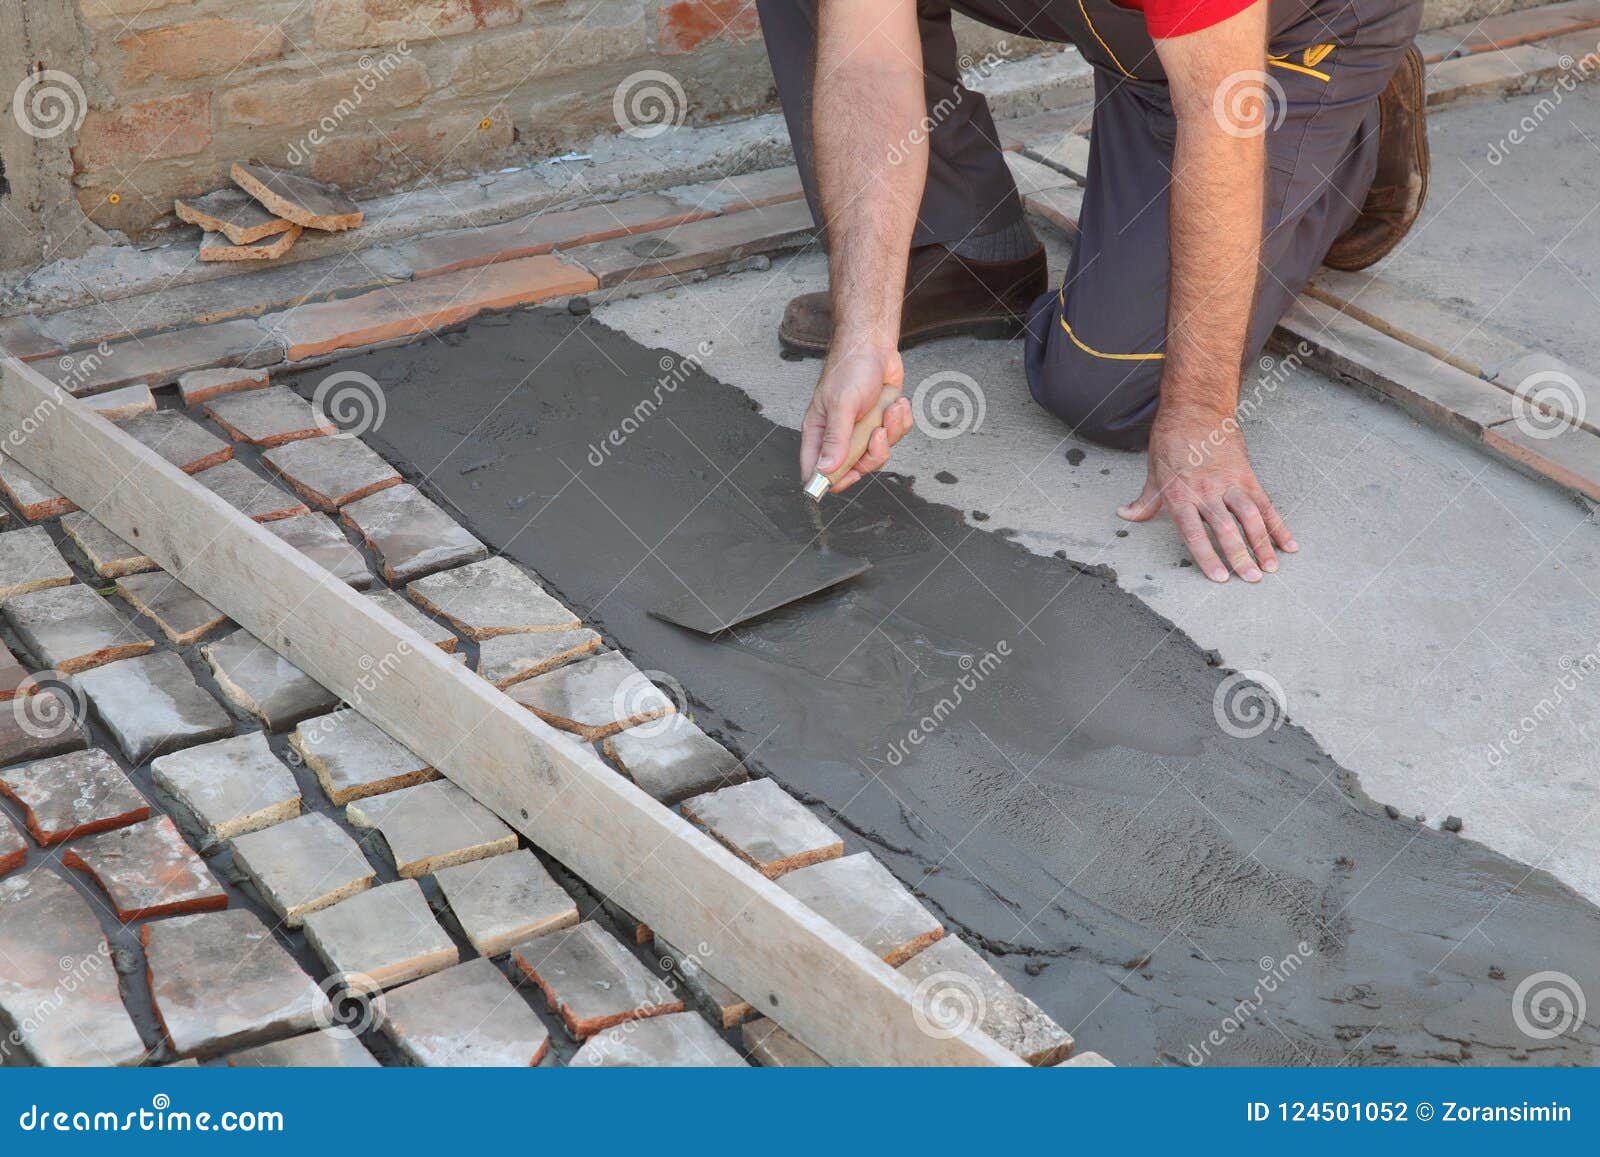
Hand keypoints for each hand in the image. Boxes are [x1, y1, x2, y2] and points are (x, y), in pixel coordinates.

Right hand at [799, 346, 913, 492]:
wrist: (874, 345)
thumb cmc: (850, 367)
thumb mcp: (842, 403)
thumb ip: (836, 438)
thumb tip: (826, 469)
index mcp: (819, 432)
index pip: (815, 470)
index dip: (829, 480)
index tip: (849, 474)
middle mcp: (839, 436)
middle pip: (854, 468)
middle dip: (872, 453)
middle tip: (877, 432)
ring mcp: (861, 431)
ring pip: (878, 454)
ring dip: (890, 431)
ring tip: (888, 409)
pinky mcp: (881, 423)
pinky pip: (895, 437)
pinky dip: (900, 421)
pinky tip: (895, 403)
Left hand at [1117, 408, 1296, 582]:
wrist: (1195, 409)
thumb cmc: (1170, 440)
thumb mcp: (1153, 472)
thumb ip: (1145, 501)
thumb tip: (1125, 515)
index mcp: (1180, 495)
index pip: (1194, 532)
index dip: (1206, 557)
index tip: (1219, 578)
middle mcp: (1206, 491)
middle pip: (1226, 529)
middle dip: (1239, 556)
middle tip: (1250, 579)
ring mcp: (1229, 482)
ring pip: (1249, 518)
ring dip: (1262, 544)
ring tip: (1270, 568)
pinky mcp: (1246, 475)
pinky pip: (1265, 504)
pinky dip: (1277, 525)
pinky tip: (1287, 544)